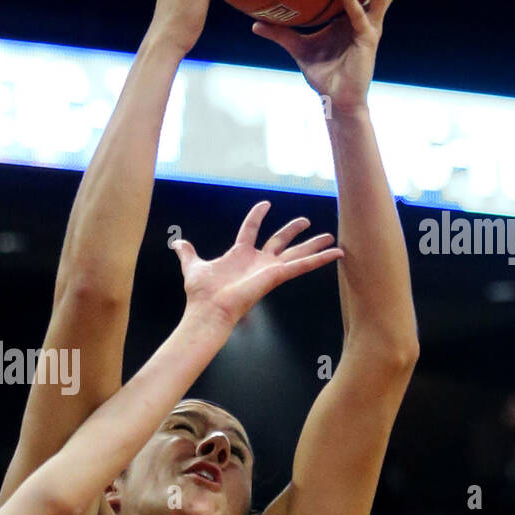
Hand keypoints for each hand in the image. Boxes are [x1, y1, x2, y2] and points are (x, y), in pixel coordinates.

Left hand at [172, 200, 342, 325]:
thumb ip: (188, 254)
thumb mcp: (193, 266)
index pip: (250, 229)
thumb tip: (177, 243)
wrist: (208, 310)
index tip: (265, 204)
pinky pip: (302, 266)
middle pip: (280, 241)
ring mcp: (269, 269)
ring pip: (297, 254)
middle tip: (306, 221)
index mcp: (240, 255)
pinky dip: (320, 260)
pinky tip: (337, 254)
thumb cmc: (201, 294)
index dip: (257, 215)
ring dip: (314, 246)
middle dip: (293, 231)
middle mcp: (257, 262)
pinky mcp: (277, 276)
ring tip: (332, 237)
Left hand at [251, 0, 412, 114]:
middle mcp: (369, 17)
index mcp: (358, 14)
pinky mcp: (367, 42)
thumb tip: (255, 22)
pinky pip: (359, 17)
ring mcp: (370, 28)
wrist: (336, 101)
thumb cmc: (323, 74)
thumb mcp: (298, 48)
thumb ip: (280, 33)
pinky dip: (352, 1)